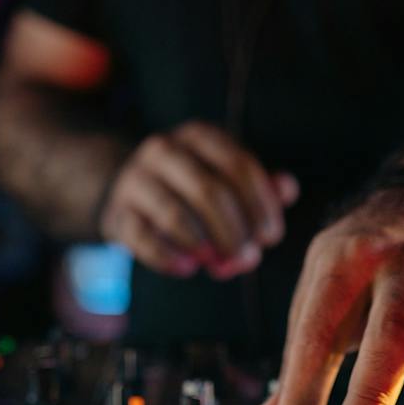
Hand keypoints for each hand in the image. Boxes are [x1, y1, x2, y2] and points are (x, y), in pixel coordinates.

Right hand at [98, 122, 299, 279]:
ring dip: (205, 247)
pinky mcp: (116, 212)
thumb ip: (260, 184)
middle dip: (235, 231)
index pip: (237, 164)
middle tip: (250, 259)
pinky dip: (169, 258)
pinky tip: (188, 268)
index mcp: (198, 136)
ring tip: (223, 267)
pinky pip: (143, 238)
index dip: (260, 203)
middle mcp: (164, 150)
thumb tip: (287, 189)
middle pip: (208, 191)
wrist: (130, 193)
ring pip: (175, 215)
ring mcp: (135, 180)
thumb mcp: (226, 176)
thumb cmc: (192, 186)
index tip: (271, 236)